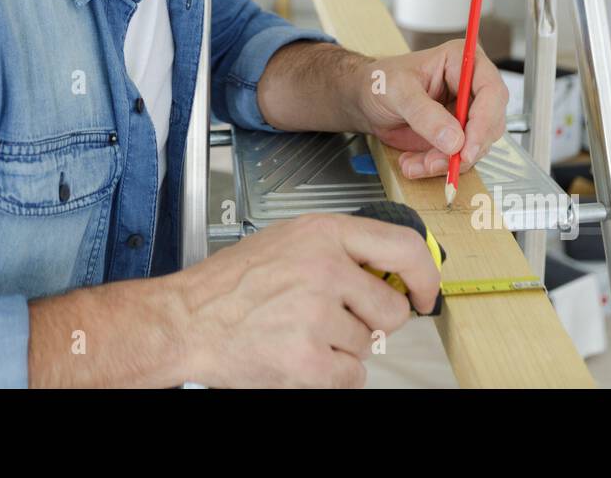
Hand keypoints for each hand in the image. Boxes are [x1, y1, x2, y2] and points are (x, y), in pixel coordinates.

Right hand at [174, 213, 441, 387]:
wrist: (185, 321)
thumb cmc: (230, 285)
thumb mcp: (287, 241)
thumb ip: (336, 250)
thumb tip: (389, 271)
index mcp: (321, 234)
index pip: (403, 247)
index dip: (425, 276)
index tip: (425, 293)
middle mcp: (323, 269)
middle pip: (391, 308)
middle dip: (372, 322)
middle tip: (335, 321)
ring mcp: (316, 315)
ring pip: (367, 345)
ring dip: (341, 347)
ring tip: (298, 332)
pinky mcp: (309, 359)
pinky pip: (351, 376)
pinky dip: (330, 375)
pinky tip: (297, 355)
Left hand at [355, 40, 508, 179]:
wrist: (365, 99)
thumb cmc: (381, 81)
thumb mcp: (397, 91)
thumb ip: (424, 113)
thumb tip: (453, 139)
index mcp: (462, 60)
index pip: (490, 91)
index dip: (484, 122)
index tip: (467, 148)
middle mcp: (471, 86)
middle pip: (490, 123)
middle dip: (465, 149)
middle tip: (439, 163)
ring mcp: (466, 113)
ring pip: (475, 146)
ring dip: (447, 162)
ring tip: (415, 164)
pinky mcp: (457, 135)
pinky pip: (458, 158)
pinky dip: (438, 166)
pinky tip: (413, 164)